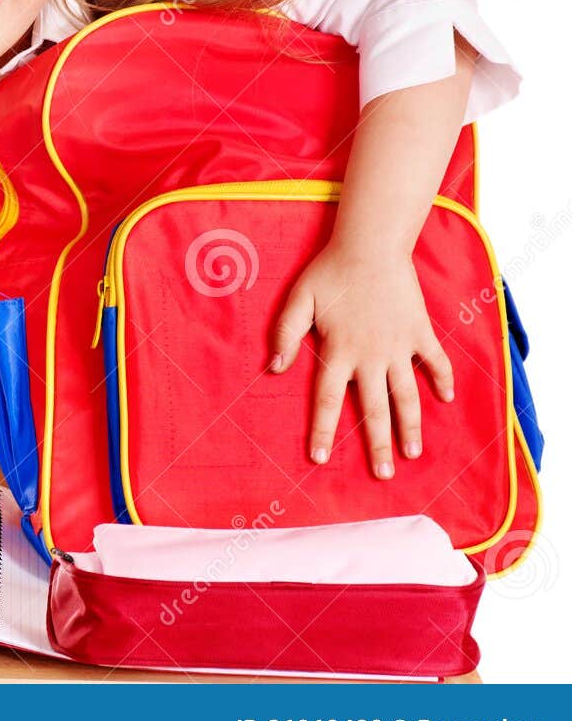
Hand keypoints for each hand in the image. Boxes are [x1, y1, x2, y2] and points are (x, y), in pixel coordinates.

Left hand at [269, 242, 455, 478]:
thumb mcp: (297, 300)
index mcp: (338, 351)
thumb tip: (273, 368)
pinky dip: (442, 380)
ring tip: (413, 453)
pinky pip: (435, 362)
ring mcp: (399, 346)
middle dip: (377, 445)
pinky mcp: (420, 332)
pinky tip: (446, 399)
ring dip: (411, 426)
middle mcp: (370, 356)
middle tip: (384, 475)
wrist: (371, 246)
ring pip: (407, 395)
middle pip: (373, 409)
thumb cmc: (330, 271)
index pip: (327, 400)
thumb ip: (285, 335)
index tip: (319, 459)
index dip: (322, 430)